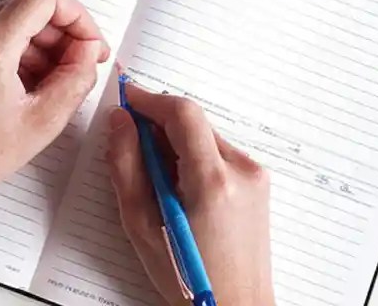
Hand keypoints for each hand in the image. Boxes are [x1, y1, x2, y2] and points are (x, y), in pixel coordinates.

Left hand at [0, 0, 109, 214]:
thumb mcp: (39, 125)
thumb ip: (75, 81)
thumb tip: (89, 53)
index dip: (76, 16)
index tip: (88, 44)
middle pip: (27, 3)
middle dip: (60, 31)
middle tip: (78, 66)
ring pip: (10, 16)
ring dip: (40, 41)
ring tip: (51, 83)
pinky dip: (16, 48)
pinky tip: (25, 85)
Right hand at [107, 80, 275, 305]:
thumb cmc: (189, 278)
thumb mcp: (141, 225)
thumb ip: (126, 166)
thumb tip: (119, 122)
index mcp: (212, 181)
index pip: (182, 113)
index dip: (149, 100)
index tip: (125, 100)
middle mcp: (242, 171)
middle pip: (193, 123)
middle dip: (157, 125)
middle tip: (130, 146)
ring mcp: (255, 176)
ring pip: (204, 136)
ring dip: (175, 144)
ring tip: (157, 183)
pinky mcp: (258, 183)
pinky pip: (218, 153)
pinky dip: (193, 159)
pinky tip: (180, 190)